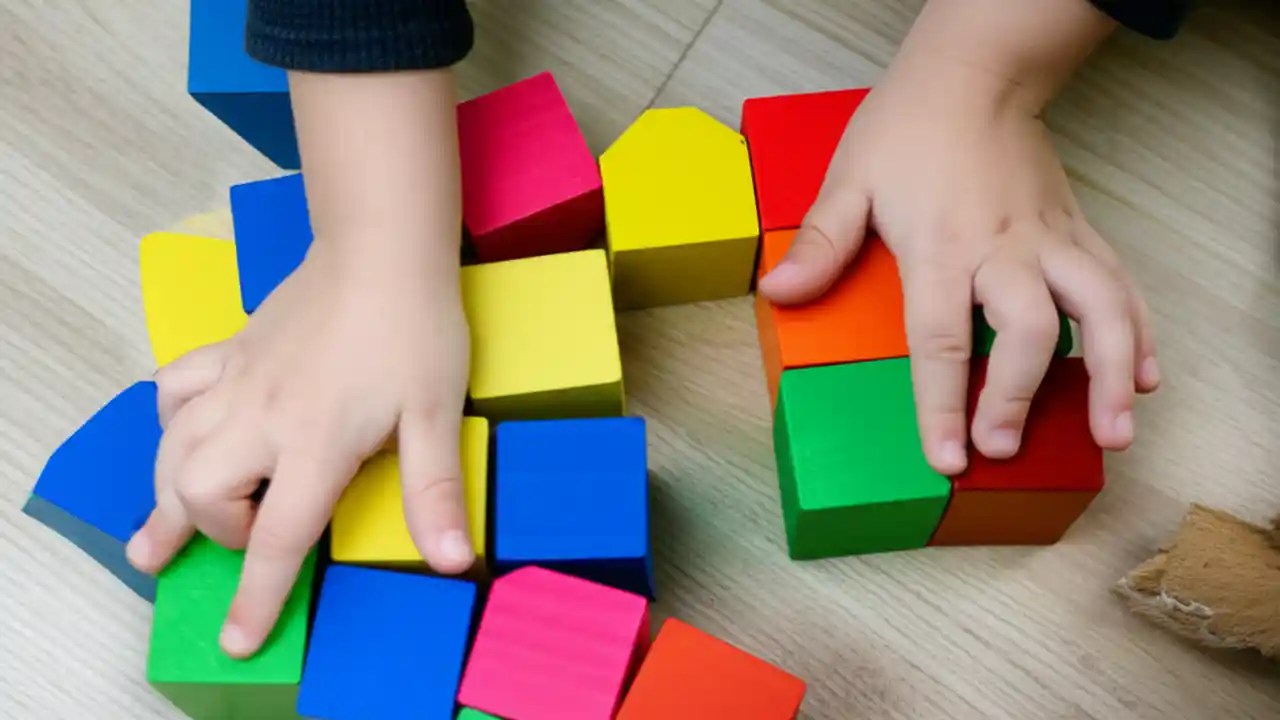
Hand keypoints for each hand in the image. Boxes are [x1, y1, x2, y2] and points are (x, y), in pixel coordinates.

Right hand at [126, 240, 471, 657]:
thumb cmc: (417, 329)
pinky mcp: (231, 349)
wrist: (382, 248)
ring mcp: (238, 381)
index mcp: (314, 443)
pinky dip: (169, 418)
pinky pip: (175, 388)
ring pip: (171, 447)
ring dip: (167, 490)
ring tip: (161, 528)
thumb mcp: (437, 413)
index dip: (257, 596)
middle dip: (210, 534)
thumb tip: (452, 560)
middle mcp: (261, 418)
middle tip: (238, 544)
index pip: (278, 537)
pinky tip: (182, 432)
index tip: (236, 640)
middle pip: (202, 494)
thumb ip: (435, 489)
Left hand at [759, 3, 1158, 474]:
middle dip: (1019, 395)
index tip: (947, 458)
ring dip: (1112, 372)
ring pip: (1101, 308)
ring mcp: (1050, 240)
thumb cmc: (905, 129)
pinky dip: (1141, 331)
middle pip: (1029, 330)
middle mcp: (1004, 249)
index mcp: (940, 246)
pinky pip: (1121, 283)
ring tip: (1113, 433)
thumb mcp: (848, 180)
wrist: (975, 75)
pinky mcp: (1079, 230)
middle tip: (1003, 449)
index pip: (941, 339)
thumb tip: (777, 294)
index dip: (942, 404)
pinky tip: (1146, 376)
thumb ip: (821, 243)